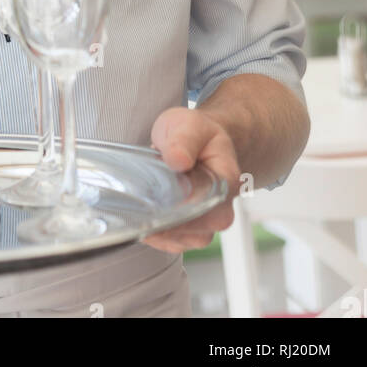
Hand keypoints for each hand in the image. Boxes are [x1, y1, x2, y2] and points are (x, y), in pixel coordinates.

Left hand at [141, 106, 240, 252]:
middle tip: (142, 210)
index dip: (186, 212)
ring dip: (158, 229)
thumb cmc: (196, 134)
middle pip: (200, 231)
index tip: (160, 206)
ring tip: (140, 209)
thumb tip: (178, 159)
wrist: (197, 141)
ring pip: (183, 240)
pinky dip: (154, 234)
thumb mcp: (189, 124)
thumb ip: (184, 139)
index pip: (213, 208)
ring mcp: (206, 223)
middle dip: (167, 223)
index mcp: (226, 181)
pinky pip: (172, 242)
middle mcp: (221, 208)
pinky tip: (142, 217)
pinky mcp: (189, 230)